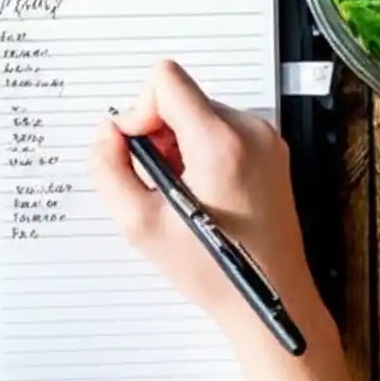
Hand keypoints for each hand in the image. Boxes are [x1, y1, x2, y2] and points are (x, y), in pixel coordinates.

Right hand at [91, 60, 316, 323]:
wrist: (272, 300)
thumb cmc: (214, 271)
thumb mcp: (139, 224)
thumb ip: (109, 169)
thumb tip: (107, 132)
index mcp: (219, 143)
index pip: (165, 79)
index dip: (138, 111)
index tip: (139, 151)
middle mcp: (249, 131)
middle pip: (181, 97)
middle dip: (159, 135)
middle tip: (160, 184)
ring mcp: (265, 140)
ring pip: (198, 114)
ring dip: (178, 146)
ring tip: (182, 194)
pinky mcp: (271, 151)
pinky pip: (220, 130)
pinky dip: (201, 152)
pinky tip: (202, 193)